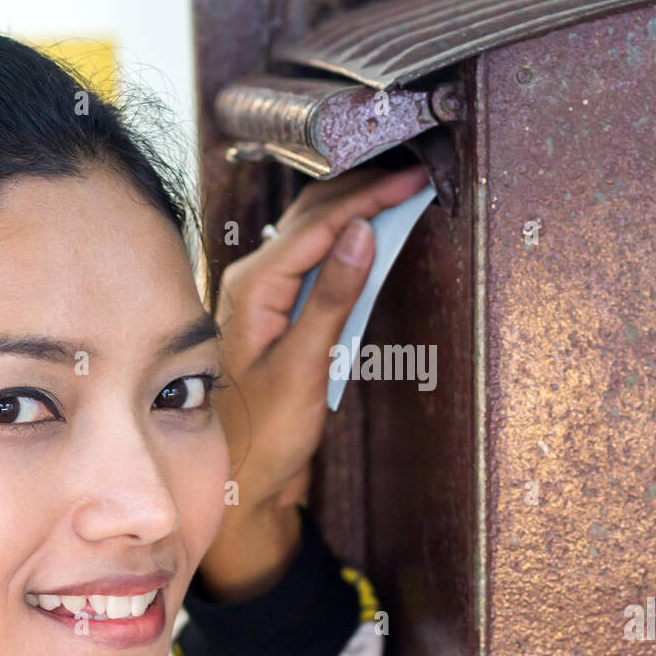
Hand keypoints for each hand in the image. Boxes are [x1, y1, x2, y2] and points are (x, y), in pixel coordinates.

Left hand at [199, 165, 430, 601]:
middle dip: (365, 188)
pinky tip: (372, 236)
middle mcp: (254, 281)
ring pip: (316, 233)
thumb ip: (332, 296)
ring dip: (358, 209)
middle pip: (314, 214)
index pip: (320, 221)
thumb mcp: (304, 366)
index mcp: (254, 285)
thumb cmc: (262, 434)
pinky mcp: (281, 314)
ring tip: (401, 191)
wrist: (241, 482)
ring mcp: (266, 296)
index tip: (413, 177)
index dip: (370, 194)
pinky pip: (317, 262)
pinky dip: (349, 242)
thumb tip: (361, 232)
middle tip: (414, 173)